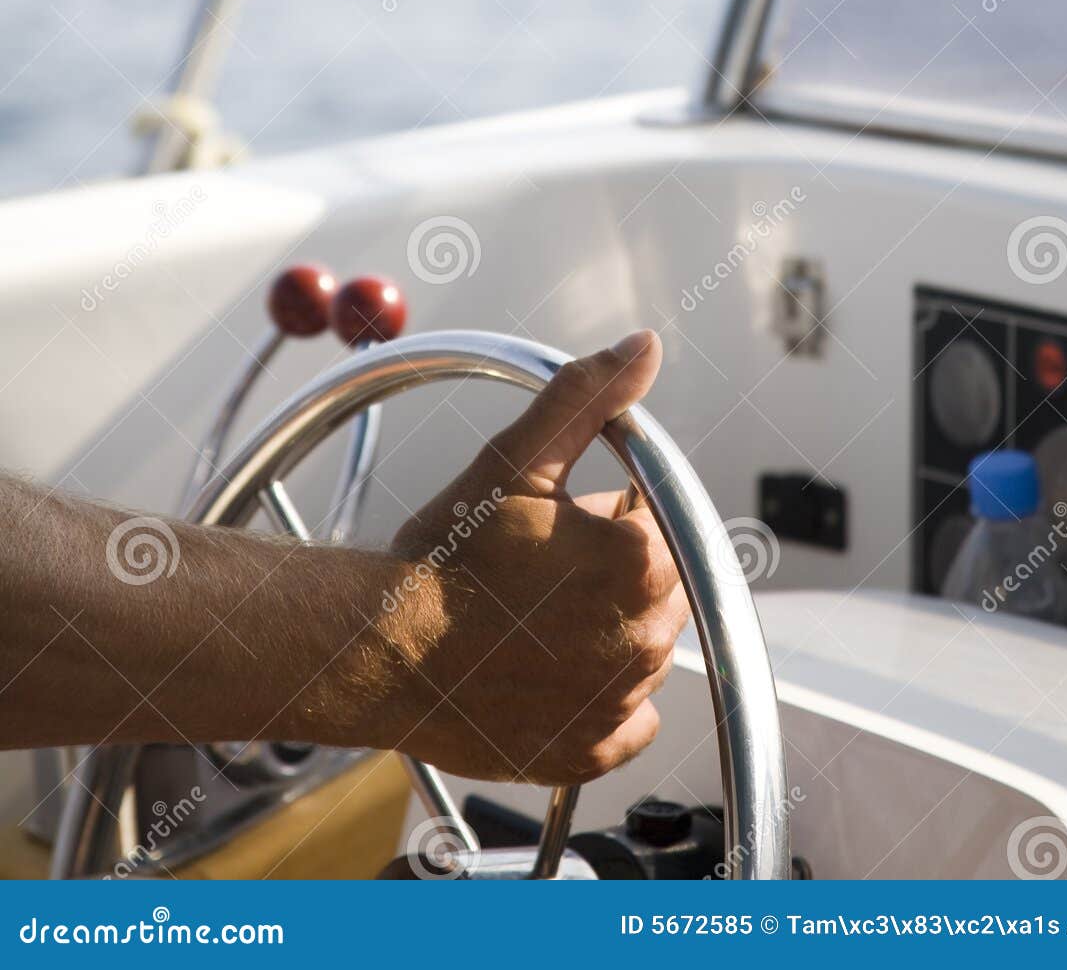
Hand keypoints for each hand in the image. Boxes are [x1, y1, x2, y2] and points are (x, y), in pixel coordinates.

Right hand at [383, 330, 689, 784]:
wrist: (379, 651)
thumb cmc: (444, 557)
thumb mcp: (517, 460)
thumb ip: (589, 398)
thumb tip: (643, 347)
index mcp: (640, 562)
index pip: (653, 519)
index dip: (603, 511)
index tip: (552, 521)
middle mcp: (644, 640)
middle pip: (654, 584)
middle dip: (608, 567)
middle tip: (533, 566)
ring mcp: (617, 703)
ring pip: (638, 646)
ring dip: (602, 626)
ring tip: (527, 615)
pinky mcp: (588, 752)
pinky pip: (627, 719)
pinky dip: (599, 694)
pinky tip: (547, 669)